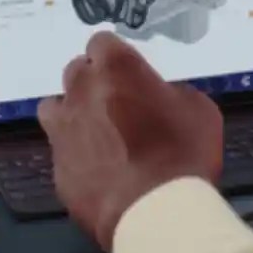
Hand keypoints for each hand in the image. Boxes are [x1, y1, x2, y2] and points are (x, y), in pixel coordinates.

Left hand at [38, 32, 222, 250]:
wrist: (153, 210)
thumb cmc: (183, 153)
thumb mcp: (198, 109)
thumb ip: (170, 93)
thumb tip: (158, 98)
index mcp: (116, 69)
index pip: (101, 42)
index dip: (115, 56)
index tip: (128, 72)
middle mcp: (81, 91)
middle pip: (76, 71)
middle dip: (94, 80)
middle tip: (118, 101)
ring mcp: (63, 131)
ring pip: (55, 106)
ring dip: (73, 111)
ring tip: (96, 131)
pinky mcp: (58, 168)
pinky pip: (62, 151)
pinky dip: (77, 155)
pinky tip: (98, 171)